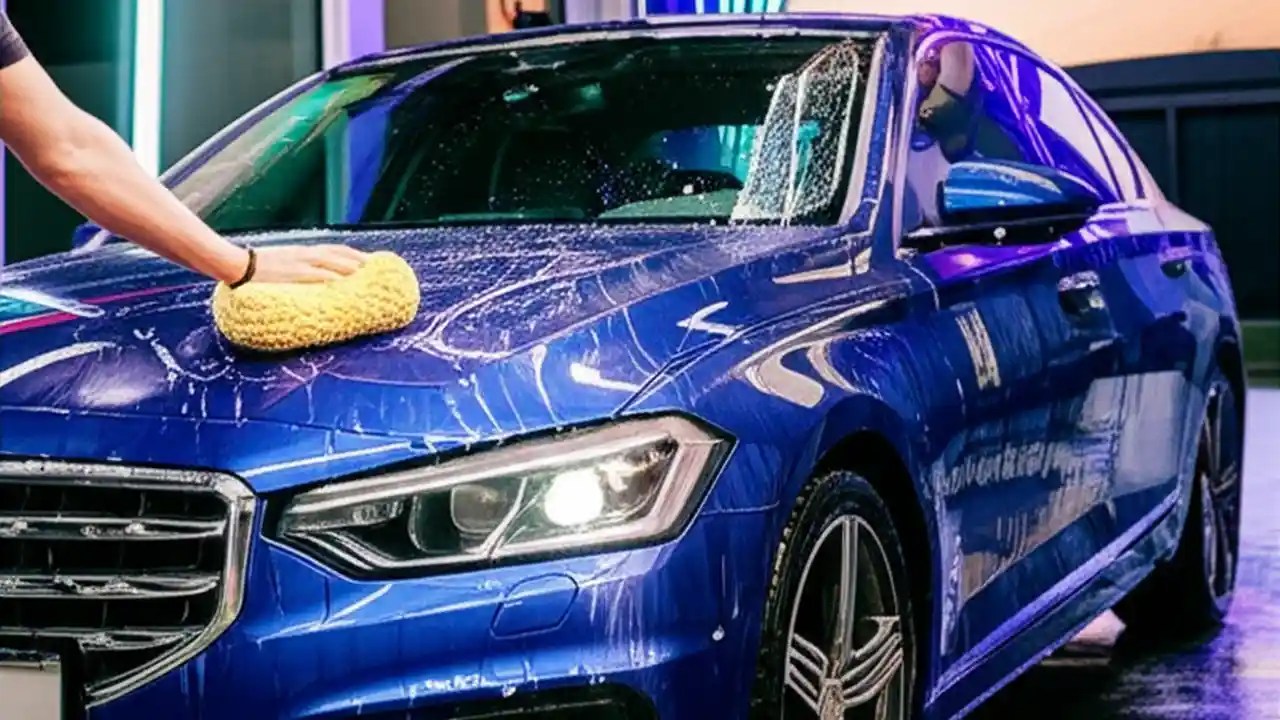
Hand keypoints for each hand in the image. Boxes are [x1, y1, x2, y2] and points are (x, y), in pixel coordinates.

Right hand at [245, 244, 368, 283]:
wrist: (238, 266)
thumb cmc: (259, 267)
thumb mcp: (283, 262)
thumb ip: (299, 266)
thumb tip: (313, 276)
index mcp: (302, 251)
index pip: (333, 249)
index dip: (350, 253)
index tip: (365, 259)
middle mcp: (304, 254)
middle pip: (336, 252)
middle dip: (355, 258)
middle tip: (372, 265)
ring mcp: (299, 263)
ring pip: (330, 261)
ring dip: (348, 265)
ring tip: (363, 271)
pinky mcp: (293, 274)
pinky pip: (316, 274)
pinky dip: (330, 276)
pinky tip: (341, 280)